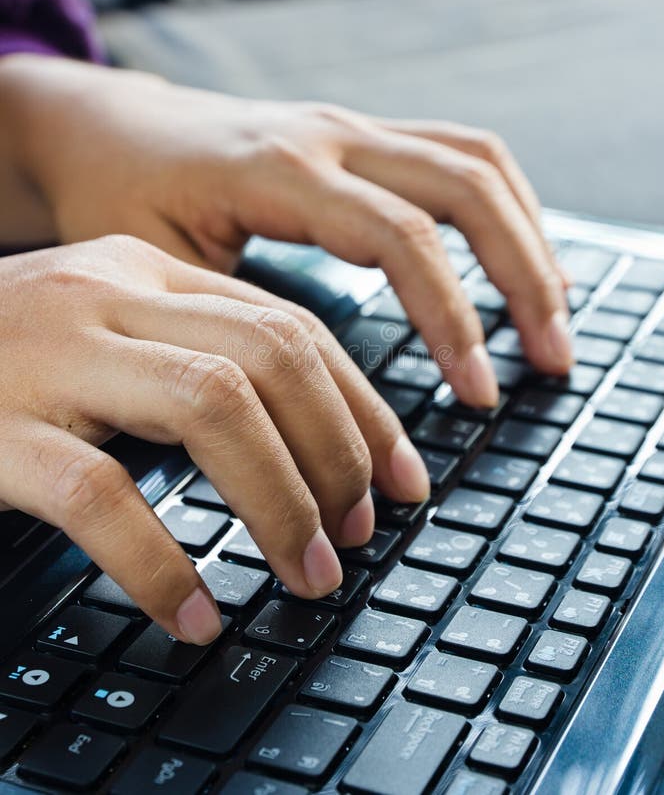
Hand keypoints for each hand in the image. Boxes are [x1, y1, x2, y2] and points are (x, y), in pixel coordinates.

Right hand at [0, 235, 428, 642]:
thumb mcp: (108, 341)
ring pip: (211, 408)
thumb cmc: (3, 365)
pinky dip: (162, 564)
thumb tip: (312, 446)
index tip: (401, 479)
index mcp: (142, 272)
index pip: (291, 326)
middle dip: (339, 452)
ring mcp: (44, 355)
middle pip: (271, 355)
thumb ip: (192, 364)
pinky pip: (100, 497)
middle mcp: (102, 294)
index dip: (362, 407)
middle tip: (357, 535)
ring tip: (307, 574)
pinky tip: (195, 614)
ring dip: (279, 500)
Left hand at [2, 55, 572, 408]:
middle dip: (523, 276)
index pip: (400, 238)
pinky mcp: (358, 136)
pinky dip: (503, 207)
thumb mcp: (153, 269)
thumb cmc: (113, 201)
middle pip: (467, 186)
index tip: (477, 391)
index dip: (452, 317)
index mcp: (278, 171)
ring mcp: (349, 127)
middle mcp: (328, 135)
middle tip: (552, 358)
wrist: (100, 131)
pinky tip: (517, 257)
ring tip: (553, 316)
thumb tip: (304, 408)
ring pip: (477, 161)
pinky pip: (457, 154)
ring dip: (529, 237)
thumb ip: (233, 322)